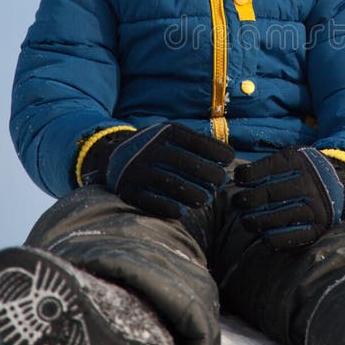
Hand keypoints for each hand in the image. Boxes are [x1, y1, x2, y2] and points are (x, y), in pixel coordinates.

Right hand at [82, 123, 234, 217]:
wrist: (113, 157)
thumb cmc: (157, 148)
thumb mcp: (174, 137)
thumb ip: (199, 144)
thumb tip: (230, 158)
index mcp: (165, 133)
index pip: (195, 142)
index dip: (216, 152)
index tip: (229, 161)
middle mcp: (150, 148)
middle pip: (184, 162)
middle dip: (208, 174)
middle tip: (220, 183)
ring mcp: (137, 169)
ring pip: (169, 183)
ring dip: (192, 193)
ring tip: (205, 200)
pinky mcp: (127, 190)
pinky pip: (150, 201)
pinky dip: (167, 207)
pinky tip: (182, 211)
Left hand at [232, 146, 344, 249]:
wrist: (338, 184)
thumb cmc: (303, 171)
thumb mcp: (291, 158)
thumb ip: (268, 166)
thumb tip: (237, 177)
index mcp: (300, 163)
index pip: (268, 168)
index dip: (247, 175)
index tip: (238, 180)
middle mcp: (310, 184)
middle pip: (271, 193)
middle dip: (248, 199)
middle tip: (237, 203)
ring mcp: (316, 207)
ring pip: (280, 216)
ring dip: (257, 221)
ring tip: (245, 220)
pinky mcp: (319, 228)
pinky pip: (294, 237)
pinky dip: (276, 238)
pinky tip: (264, 237)